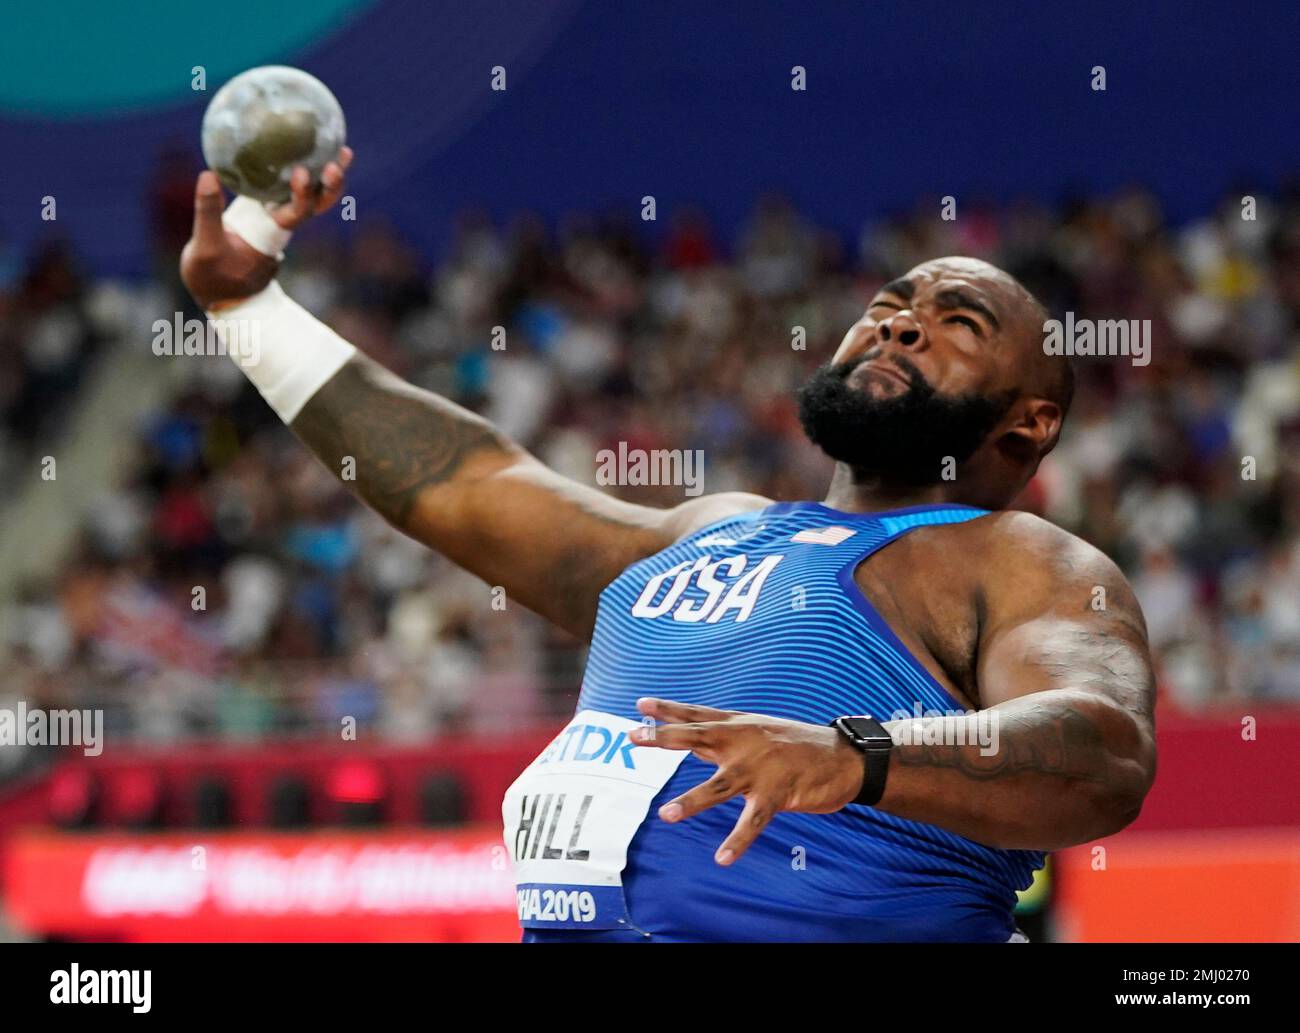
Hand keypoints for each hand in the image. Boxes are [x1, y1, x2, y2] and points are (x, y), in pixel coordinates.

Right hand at [180, 146, 352, 310]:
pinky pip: (291, 189)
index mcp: (274, 235)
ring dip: (327, 173)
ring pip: (312, 197)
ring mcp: (280, 218)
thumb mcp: (205, 246)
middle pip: (318, 204)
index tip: (301, 173)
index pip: (298, 214)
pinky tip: (300, 146)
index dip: (304, 195)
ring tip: (340, 146)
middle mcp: (284, 225)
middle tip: (343, 152)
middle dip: (332, 181)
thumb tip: (208, 174)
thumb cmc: (212, 275)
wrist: (219, 293)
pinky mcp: (271, 212)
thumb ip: (208, 212)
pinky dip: (300, 170)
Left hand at [630, 697, 866, 864]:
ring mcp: (760, 768)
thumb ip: (725, 736)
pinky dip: (738, 841)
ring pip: (719, 785)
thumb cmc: (796, 745)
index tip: (641, 703)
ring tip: (666, 814)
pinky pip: (753, 821)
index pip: (697, 714)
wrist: (844, 757)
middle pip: (698, 736)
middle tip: (633, 736)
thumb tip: (690, 739)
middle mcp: (745, 742)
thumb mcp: (758, 731)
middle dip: (665, 737)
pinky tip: (722, 858)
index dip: (668, 709)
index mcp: (739, 726)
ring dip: (692, 801)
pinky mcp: (778, 794)